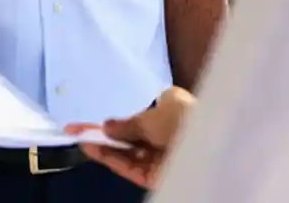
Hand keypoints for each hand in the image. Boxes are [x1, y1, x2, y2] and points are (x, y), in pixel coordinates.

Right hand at [65, 86, 196, 189]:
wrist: (211, 150)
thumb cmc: (186, 119)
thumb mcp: (154, 114)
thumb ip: (129, 123)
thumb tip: (107, 126)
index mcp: (173, 112)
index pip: (142, 117)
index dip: (120, 118)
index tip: (98, 117)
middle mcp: (166, 135)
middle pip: (131, 136)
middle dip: (106, 133)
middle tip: (76, 130)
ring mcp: (160, 158)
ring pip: (127, 153)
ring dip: (104, 147)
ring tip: (79, 139)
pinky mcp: (155, 177)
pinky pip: (130, 167)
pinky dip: (111, 159)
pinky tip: (92, 148)